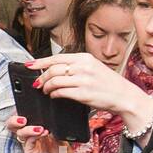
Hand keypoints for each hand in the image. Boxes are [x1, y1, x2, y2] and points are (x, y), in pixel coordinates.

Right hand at [7, 115, 65, 152]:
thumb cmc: (62, 152)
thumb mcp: (62, 135)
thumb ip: (56, 125)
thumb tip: (54, 113)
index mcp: (35, 129)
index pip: (23, 117)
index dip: (20, 110)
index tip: (25, 104)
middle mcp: (29, 136)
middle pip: (13, 125)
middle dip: (14, 119)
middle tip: (23, 117)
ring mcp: (28, 145)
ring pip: (19, 133)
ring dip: (27, 128)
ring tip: (40, 127)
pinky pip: (27, 143)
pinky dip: (33, 136)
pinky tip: (42, 133)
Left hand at [29, 52, 152, 134]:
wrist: (123, 95)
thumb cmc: (107, 83)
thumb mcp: (93, 67)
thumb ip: (76, 66)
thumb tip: (55, 69)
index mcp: (84, 58)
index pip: (57, 57)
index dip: (40, 61)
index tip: (29, 65)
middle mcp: (83, 67)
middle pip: (53, 69)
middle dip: (41, 77)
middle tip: (37, 83)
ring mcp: (83, 80)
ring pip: (54, 81)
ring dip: (45, 87)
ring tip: (45, 90)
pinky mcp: (83, 93)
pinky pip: (60, 92)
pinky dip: (53, 94)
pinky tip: (53, 95)